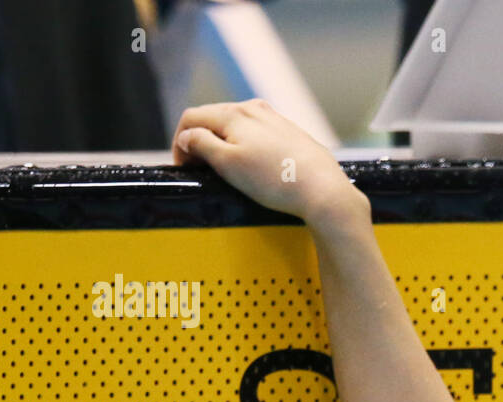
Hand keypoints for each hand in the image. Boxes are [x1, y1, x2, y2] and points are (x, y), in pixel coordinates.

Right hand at [171, 99, 359, 223]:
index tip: (183, 167)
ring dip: (223, 143)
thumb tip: (186, 136)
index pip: (192, 117)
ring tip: (224, 170)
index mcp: (234, 113)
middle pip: (214, 118)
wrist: (322, 190)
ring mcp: (275, 120)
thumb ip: (201, 144)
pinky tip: (253, 166)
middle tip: (200, 170)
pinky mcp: (291, 134)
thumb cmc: (274, 179)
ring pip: (236, 126)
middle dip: (200, 140)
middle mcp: (254, 109)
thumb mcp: (228, 163)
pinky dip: (245, 146)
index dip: (180, 142)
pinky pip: (258, 135)